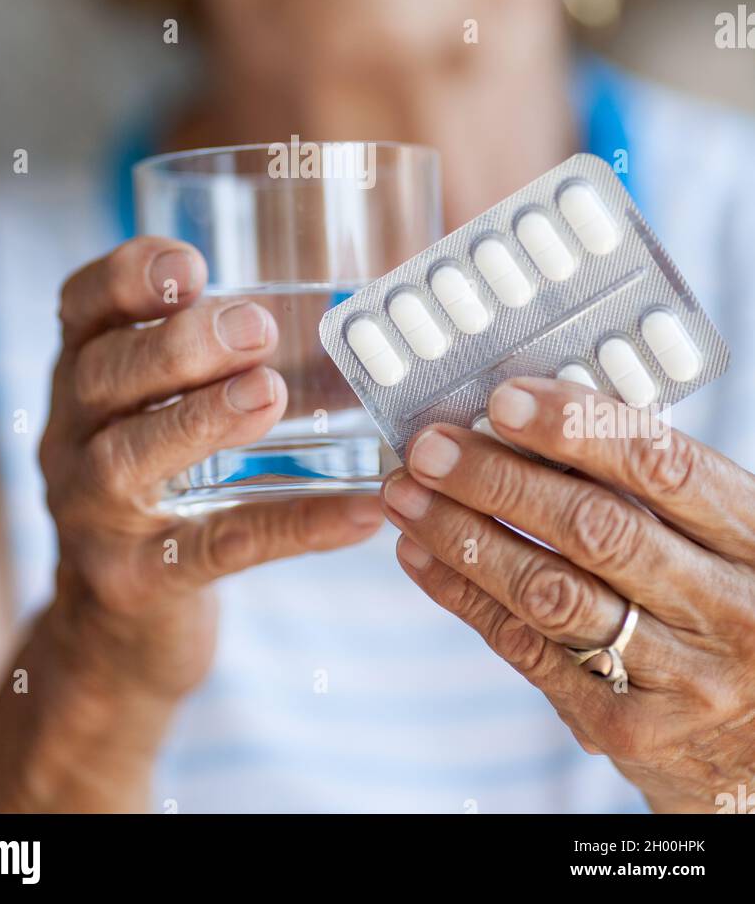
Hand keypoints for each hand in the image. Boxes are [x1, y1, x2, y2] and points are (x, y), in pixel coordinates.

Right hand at [40, 236, 383, 707]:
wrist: (115, 632)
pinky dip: (288, 528)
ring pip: (128, 459)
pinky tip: (355, 514)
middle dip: (178, 345)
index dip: (126, 277)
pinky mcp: (133, 582)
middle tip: (257, 329)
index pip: (81, 306)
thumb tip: (354, 296)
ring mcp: (92, 514)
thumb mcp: (162, 411)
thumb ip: (220, 355)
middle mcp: (70, 436)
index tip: (193, 266)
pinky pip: (212, 550)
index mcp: (83, 376)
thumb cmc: (166, 484)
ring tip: (269, 393)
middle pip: (102, 375)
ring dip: (201, 419)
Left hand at [380, 376, 754, 813]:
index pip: (662, 467)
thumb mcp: (719, 536)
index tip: (503, 399)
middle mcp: (725, 608)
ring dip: (463, 536)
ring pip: (551, 593)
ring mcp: (678, 677)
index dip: (576, 427)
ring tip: (406, 493)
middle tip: (429, 446)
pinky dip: (465, 596)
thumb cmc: (726, 604)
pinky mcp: (624, 726)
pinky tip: (422, 555)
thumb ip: (650, 487)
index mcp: (752, 537)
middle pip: (595, 529)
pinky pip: (528, 650)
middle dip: (498, 480)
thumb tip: (535, 414)